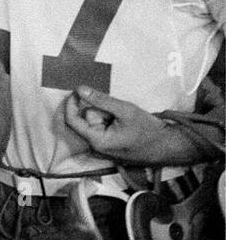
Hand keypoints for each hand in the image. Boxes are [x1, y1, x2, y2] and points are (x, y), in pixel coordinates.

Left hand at [63, 87, 199, 165]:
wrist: (169, 147)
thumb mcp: (125, 110)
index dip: (71, 103)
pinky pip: (102, 130)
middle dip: (97, 111)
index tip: (77, 90)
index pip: (72, 120)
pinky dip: (109, 122)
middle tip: (116, 111)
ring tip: (123, 119)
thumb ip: (100, 100)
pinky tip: (123, 124)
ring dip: (105, 116)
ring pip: (94, 124)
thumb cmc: (149, 130)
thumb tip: (80, 89)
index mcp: (97, 142)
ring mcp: (103, 150)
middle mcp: (96, 149)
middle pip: (85, 121)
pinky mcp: (110, 148)